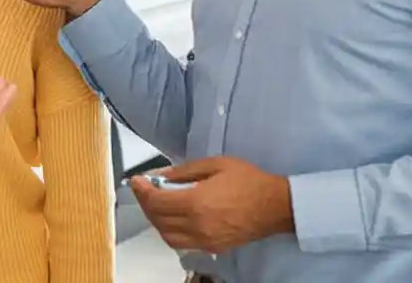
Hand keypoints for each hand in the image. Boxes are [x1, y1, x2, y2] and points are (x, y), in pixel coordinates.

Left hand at [129, 156, 294, 253]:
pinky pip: (181, 243)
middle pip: (158, 219)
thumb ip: (184, 171)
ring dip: (156, 220)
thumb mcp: (215, 164)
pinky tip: (172, 218)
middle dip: (146, 203)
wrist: (275, 206)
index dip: (142, 190)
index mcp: (196, 203)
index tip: (136, 180)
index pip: (157, 201)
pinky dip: (169, 231)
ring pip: (166, 235)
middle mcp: (197, 225)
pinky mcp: (212, 247)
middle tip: (144, 189)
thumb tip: (161, 175)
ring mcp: (204, 240)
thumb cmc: (248, 181)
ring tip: (156, 203)